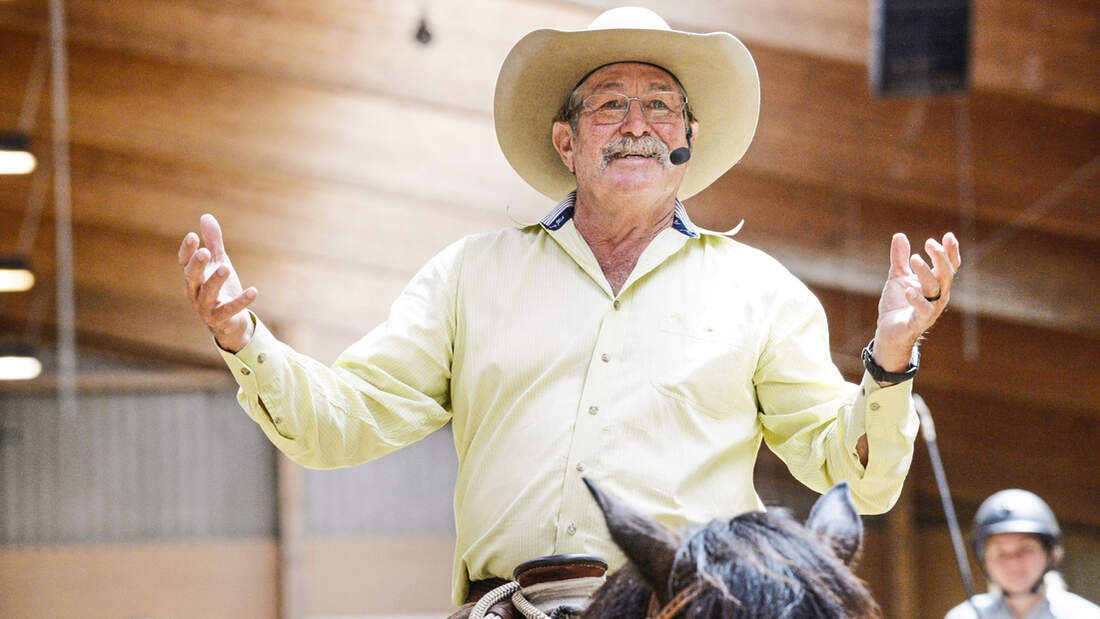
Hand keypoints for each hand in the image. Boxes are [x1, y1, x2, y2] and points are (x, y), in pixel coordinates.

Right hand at [179, 214, 256, 352]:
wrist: (229, 321)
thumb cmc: (221, 287)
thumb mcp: (219, 262)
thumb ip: (213, 243)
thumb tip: (205, 216)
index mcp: (193, 277)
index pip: (184, 262)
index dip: (187, 250)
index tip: (193, 236)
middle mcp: (194, 292)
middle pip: (191, 277)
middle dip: (197, 265)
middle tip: (204, 252)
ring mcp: (205, 307)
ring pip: (207, 294)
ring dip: (215, 280)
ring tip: (226, 267)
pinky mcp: (220, 318)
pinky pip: (230, 309)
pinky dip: (241, 301)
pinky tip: (254, 291)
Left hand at [872, 232, 960, 371]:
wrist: (889, 330)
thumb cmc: (898, 303)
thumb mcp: (897, 277)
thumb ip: (900, 258)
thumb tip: (899, 235)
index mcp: (936, 283)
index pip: (949, 266)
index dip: (951, 251)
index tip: (948, 236)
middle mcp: (938, 295)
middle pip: (946, 274)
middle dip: (940, 258)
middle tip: (929, 243)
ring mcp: (930, 309)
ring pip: (935, 289)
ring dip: (926, 273)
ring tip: (915, 259)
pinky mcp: (918, 321)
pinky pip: (923, 310)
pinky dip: (917, 300)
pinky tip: (909, 290)